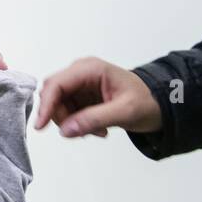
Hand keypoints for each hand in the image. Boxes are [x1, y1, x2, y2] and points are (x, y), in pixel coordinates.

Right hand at [35, 57, 162, 137]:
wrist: (161, 104)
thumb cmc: (147, 102)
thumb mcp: (124, 112)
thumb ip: (94, 119)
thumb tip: (65, 130)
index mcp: (90, 69)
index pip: (57, 84)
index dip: (46, 105)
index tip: (40, 126)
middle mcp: (80, 72)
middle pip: (53, 93)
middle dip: (61, 115)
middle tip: (80, 132)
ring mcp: (79, 83)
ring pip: (58, 104)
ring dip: (71, 121)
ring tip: (96, 131)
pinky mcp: (81, 94)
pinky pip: (67, 109)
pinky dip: (76, 122)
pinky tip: (96, 128)